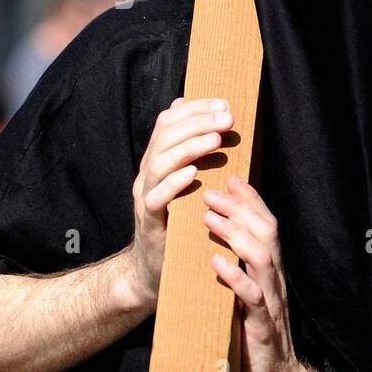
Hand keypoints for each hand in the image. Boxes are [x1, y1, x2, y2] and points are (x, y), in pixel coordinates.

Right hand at [124, 97, 233, 307]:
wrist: (156, 268)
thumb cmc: (181, 222)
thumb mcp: (193, 184)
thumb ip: (200, 156)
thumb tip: (214, 119)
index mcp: (158, 160)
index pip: (169, 122)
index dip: (195, 108)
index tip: (224, 103)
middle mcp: (148, 173)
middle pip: (164, 136)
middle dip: (197, 122)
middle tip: (227, 118)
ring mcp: (144, 196)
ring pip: (159, 162)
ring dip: (189, 147)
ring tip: (215, 139)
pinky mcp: (148, 221)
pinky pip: (155, 198)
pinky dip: (173, 183)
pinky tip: (193, 174)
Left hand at [203, 176, 304, 371]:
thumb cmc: (254, 343)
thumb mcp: (246, 301)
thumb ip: (239, 274)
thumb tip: (216, 246)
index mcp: (271, 275)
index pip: (266, 228)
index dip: (251, 201)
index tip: (231, 178)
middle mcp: (274, 283)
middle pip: (266, 233)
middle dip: (239, 208)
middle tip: (211, 192)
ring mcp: (270, 303)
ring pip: (261, 257)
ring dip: (235, 233)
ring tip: (209, 217)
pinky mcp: (261, 327)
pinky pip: (251, 296)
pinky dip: (234, 277)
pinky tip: (215, 262)